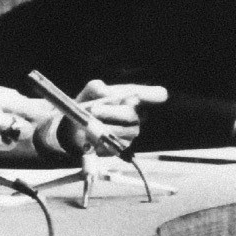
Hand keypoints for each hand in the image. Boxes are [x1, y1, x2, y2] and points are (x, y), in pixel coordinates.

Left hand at [28, 79, 162, 155]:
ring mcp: (132, 133)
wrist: (78, 124)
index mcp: (135, 97)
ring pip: (120, 131)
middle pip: (130, 115)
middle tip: (93, 110)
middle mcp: (137, 115)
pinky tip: (91, 136)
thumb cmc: (91, 103)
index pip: (156, 94)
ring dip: (100, 127)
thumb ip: (97, 87)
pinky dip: (97, 141)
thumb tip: (106, 94)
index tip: (143, 95)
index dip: (154, 94)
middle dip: (109, 112)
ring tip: (88, 123)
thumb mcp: (91, 91)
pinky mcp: (122, 147)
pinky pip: (112, 146)